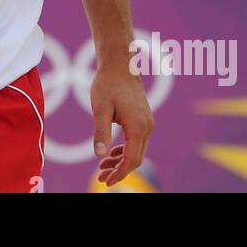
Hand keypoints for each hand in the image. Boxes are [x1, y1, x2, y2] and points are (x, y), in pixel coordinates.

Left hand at [91, 59, 152, 186]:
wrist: (120, 65)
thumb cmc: (108, 84)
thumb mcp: (100, 109)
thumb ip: (100, 132)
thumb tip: (99, 155)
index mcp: (137, 126)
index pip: (131, 159)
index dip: (119, 173)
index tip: (106, 181)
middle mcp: (147, 127)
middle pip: (136, 158)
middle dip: (119, 170)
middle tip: (101, 177)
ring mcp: (147, 123)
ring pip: (137, 151)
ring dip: (121, 161)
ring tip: (102, 167)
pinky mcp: (143, 119)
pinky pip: (137, 141)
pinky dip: (125, 150)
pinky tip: (112, 154)